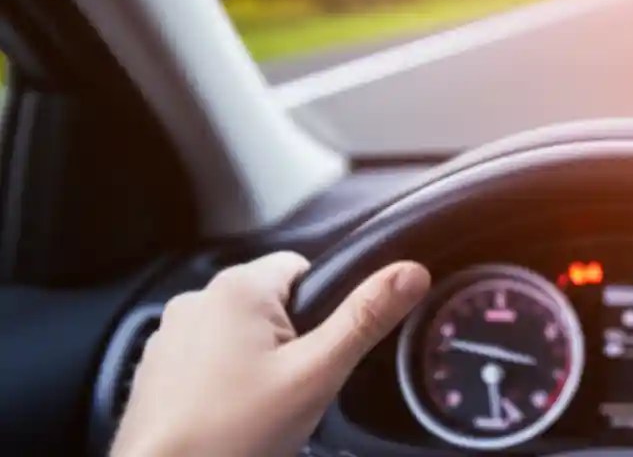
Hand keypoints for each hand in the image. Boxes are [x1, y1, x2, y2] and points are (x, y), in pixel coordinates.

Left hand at [111, 252, 430, 456]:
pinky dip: (220, 381)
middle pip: (270, 303)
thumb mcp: (317, 374)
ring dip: (253, 360)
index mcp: (237, 287)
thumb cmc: (235, 431)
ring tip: (258, 407)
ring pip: (237, 333)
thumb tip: (411, 272)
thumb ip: (365, 319)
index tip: (318, 352)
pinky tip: (227, 415)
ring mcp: (168, 335)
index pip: (302, 268)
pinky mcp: (154, 368)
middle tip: (293, 387)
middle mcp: (196, 299)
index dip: (322, 309)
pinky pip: (205, 359)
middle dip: (288, 340)